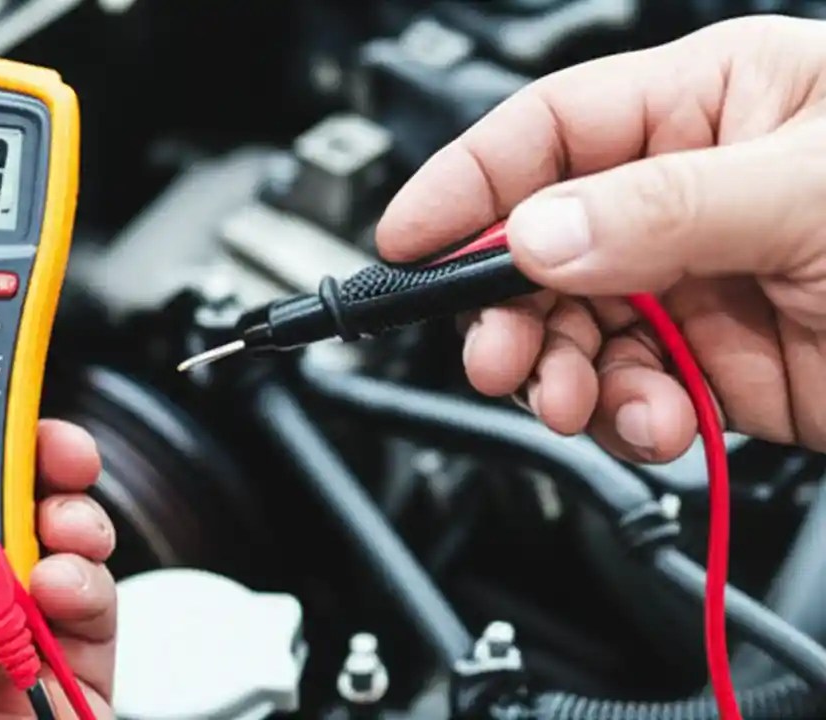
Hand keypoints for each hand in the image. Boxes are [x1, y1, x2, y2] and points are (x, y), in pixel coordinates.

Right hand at [377, 15, 825, 461]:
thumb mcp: (808, 187)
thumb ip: (660, 207)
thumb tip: (536, 232)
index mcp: (706, 106)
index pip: (549, 133)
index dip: (467, 183)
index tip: (406, 238)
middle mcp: (686, 193)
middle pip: (541, 244)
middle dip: (508, 305)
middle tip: (497, 354)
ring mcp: (698, 283)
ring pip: (575, 328)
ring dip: (560, 374)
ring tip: (575, 401)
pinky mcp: (720, 365)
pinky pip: (630, 390)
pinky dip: (623, 417)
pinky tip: (650, 421)